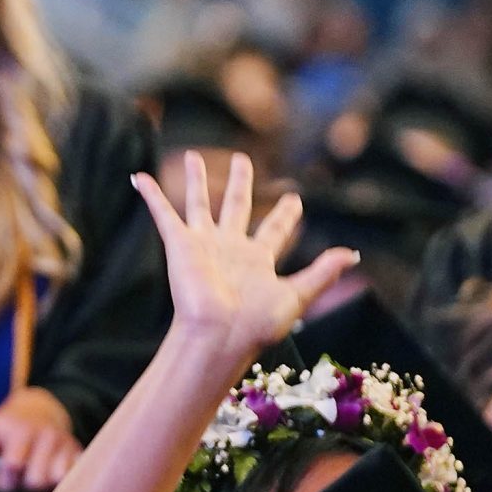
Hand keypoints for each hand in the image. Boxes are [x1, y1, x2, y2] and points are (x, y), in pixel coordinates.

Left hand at [0, 387, 82, 491]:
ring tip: (34, 474)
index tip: (3, 479)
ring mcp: (66, 444)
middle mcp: (47, 435)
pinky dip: (60, 483)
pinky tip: (50, 473)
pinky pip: (72, 480)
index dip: (6, 481)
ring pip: (55, 483)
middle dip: (24, 486)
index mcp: (21, 430)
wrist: (39, 411)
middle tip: (20, 477)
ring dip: (42, 486)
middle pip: (36, 481)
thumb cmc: (7, 428)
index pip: (14, 466)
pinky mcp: (80, 453)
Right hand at [133, 152, 355, 363]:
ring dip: (196, 180)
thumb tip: (352, 254)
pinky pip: (162, 213)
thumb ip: (322, 272)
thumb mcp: (298, 295)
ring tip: (194, 156)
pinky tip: (139, 177)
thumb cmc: (256, 323)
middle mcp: (229, 248)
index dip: (285, 214)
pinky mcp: (179, 244)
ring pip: (198, 203)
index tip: (294, 197)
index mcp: (257, 260)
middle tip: (242, 160)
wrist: (219, 335)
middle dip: (240, 183)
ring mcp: (203, 245)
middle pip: (235, 206)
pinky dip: (150, 195)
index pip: (273, 229)